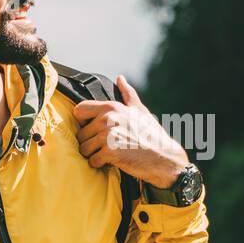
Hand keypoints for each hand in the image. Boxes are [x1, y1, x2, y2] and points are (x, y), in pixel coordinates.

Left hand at [72, 75, 189, 189]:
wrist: (164, 157)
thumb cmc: (151, 135)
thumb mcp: (140, 111)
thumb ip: (128, 94)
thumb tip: (120, 78)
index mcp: (112, 107)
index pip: (79, 110)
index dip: (83, 121)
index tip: (93, 129)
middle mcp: (108, 119)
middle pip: (80, 134)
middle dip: (90, 142)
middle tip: (108, 145)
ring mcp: (108, 135)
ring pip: (84, 148)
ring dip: (93, 154)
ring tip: (110, 152)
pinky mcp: (110, 152)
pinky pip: (92, 161)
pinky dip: (100, 164)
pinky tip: (113, 160)